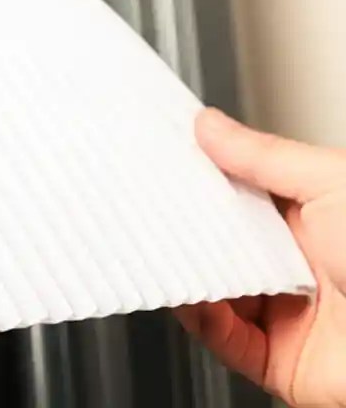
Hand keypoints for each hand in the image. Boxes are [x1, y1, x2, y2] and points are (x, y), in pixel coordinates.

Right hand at [176, 108, 345, 406]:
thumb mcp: (333, 184)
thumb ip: (265, 156)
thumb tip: (213, 127)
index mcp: (319, 219)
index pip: (245, 194)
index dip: (206, 178)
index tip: (170, 162)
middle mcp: (302, 265)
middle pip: (224, 243)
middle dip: (189, 227)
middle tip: (158, 207)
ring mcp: (289, 313)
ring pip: (216, 291)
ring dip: (190, 273)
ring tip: (168, 252)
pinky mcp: (279, 359)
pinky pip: (223, 338)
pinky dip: (201, 319)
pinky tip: (193, 296)